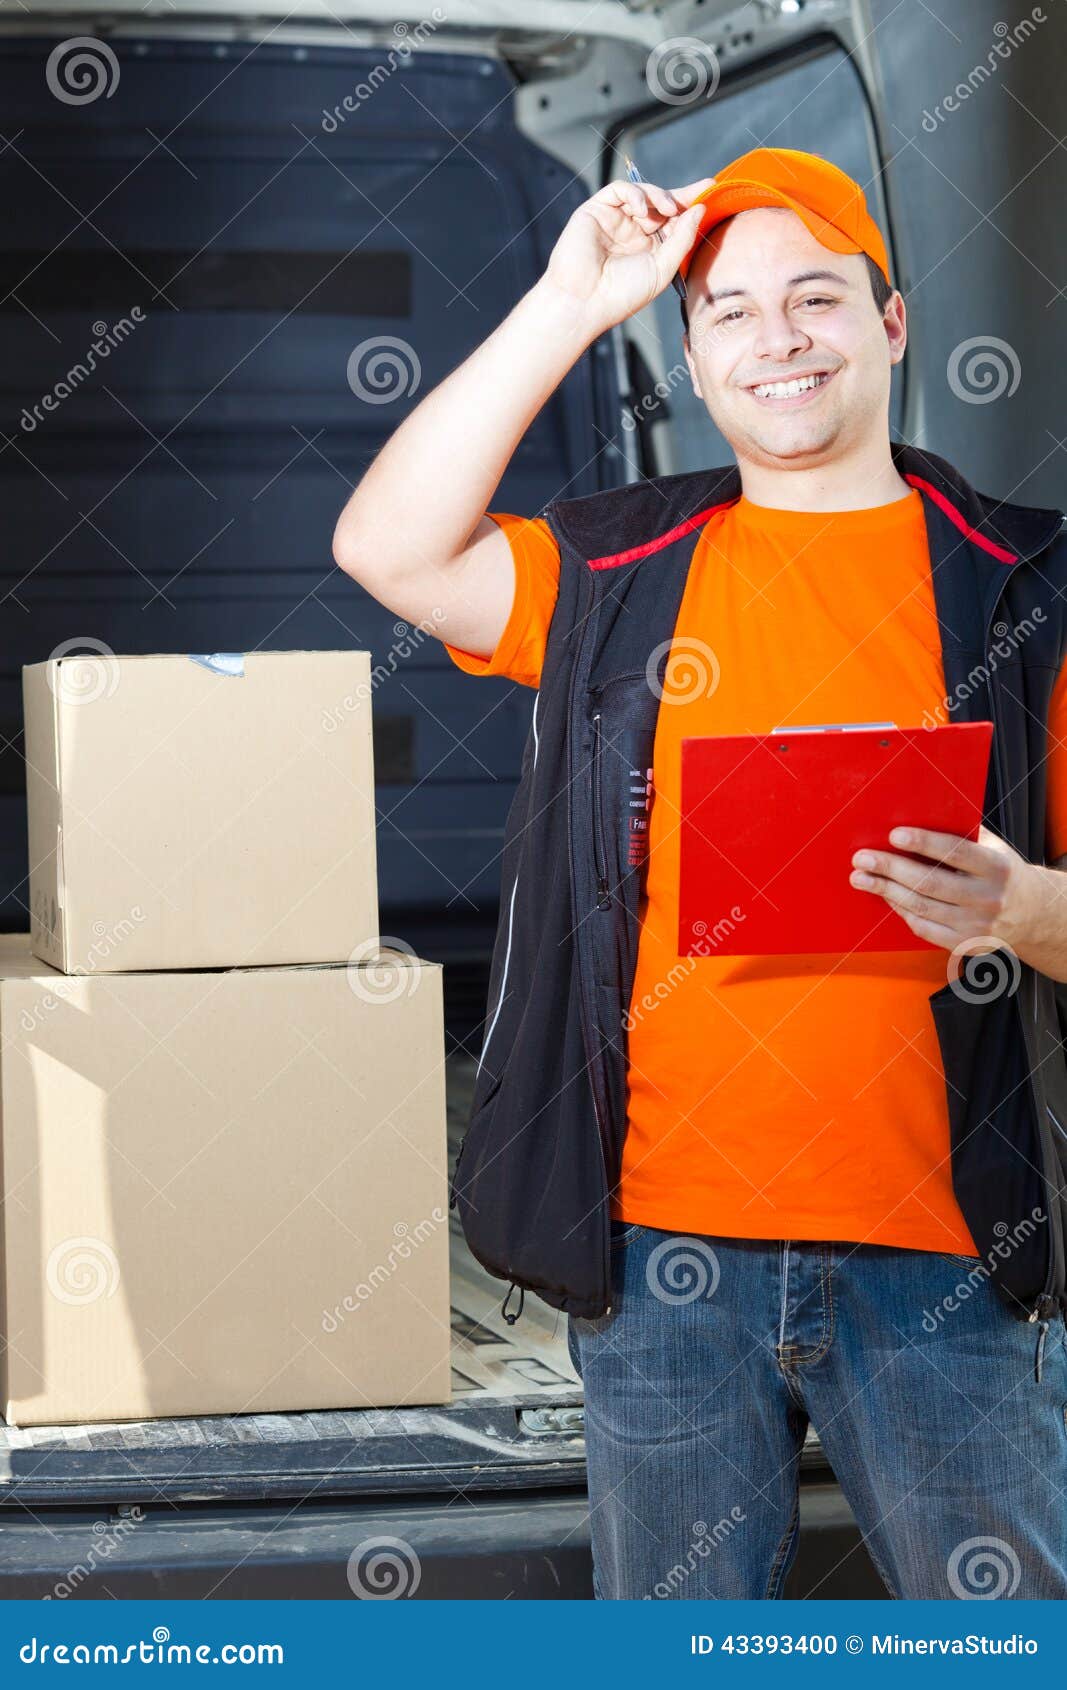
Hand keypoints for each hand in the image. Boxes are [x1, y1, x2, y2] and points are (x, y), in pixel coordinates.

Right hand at [542, 176, 713, 333]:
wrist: (585, 302)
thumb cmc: (622, 294)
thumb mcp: (663, 268)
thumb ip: (682, 238)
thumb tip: (700, 209)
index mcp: (649, 248)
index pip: (673, 220)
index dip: (690, 204)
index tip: (709, 189)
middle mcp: (632, 232)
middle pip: (660, 202)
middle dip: (679, 196)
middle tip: (695, 194)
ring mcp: (614, 220)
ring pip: (642, 192)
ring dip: (659, 195)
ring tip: (668, 209)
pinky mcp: (595, 211)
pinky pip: (619, 190)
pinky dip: (634, 193)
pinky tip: (641, 208)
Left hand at [848, 823, 1044, 956]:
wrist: (1031, 914)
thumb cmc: (1002, 872)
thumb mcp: (994, 848)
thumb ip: (963, 834)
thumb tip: (917, 814)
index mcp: (996, 867)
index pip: (955, 852)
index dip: (923, 843)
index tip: (893, 835)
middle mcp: (987, 897)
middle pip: (930, 882)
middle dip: (890, 868)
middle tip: (862, 858)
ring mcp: (975, 924)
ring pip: (921, 906)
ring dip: (885, 890)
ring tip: (861, 877)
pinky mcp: (963, 943)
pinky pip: (923, 927)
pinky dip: (900, 910)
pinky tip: (885, 895)